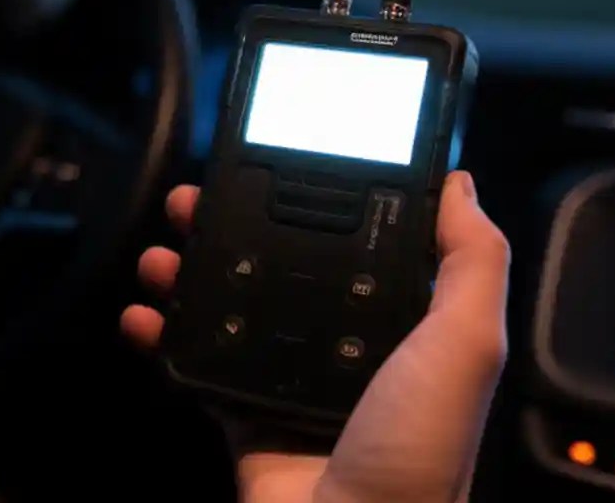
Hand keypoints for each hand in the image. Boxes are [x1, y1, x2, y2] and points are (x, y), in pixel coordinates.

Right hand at [120, 171, 509, 502]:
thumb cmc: (418, 453)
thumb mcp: (465, 345)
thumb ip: (472, 263)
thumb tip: (459, 186)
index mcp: (404, 326)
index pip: (358, 241)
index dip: (317, 196)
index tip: (281, 161)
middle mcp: (348, 347)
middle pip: (281, 265)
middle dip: (234, 227)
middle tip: (196, 200)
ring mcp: (290, 379)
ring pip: (232, 307)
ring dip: (190, 273)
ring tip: (162, 253)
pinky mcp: (245, 414)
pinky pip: (197, 362)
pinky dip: (163, 336)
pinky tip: (143, 315)